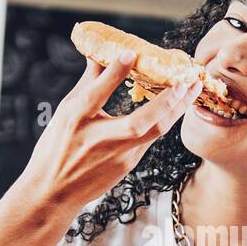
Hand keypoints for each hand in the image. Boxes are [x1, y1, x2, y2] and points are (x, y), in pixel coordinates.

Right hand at [20, 52, 200, 210]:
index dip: (114, 73)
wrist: (54, 193)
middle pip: (141, 121)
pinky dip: (165, 121)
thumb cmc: (56, 149)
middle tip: (187, 80)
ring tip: (193, 90)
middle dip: (168, 100)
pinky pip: (151, 139)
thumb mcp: (65, 112)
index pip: (98, 92)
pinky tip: (177, 108)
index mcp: (77, 119)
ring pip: (155, 132)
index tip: (131, 52)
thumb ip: (88, 83)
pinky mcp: (128, 165)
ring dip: (176, 110)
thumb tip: (100, 54)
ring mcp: (117, 155)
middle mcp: (100, 138)